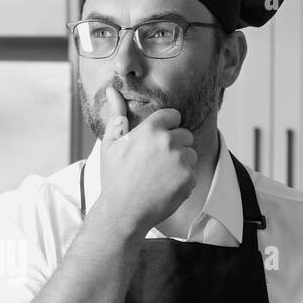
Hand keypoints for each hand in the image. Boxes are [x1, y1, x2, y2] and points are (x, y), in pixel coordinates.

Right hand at [91, 85, 196, 237]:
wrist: (122, 213)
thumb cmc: (114, 178)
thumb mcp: (111, 144)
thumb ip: (116, 115)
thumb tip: (112, 90)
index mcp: (150, 129)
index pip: (173, 116)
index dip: (166, 128)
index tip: (157, 142)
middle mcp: (168, 141)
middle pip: (185, 135)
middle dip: (175, 147)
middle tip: (155, 164)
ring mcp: (181, 161)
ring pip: (191, 155)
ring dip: (180, 164)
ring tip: (159, 177)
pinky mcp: (189, 179)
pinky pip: (192, 174)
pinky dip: (182, 182)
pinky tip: (164, 189)